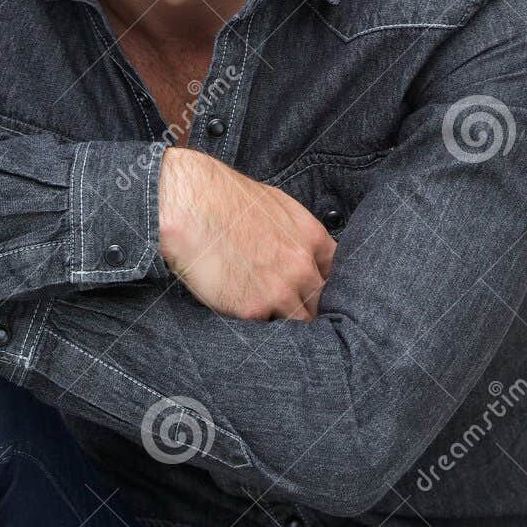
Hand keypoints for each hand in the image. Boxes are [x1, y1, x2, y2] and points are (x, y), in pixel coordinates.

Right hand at [158, 147, 334, 320]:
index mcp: (311, 238)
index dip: (326, 286)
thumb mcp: (275, 205)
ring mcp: (279, 291)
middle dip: (309, 309)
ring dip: (286, 323)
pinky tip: (244, 317)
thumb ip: (296, 234)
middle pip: (321, 303)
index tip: (313, 292)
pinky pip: (265, 328)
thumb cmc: (223, 198)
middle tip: (292, 311)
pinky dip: (257, 326)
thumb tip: (301, 252)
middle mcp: (302, 267)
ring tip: (270, 320)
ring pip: (299, 323)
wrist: (189, 204)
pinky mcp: (251, 309)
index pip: (337, 275)